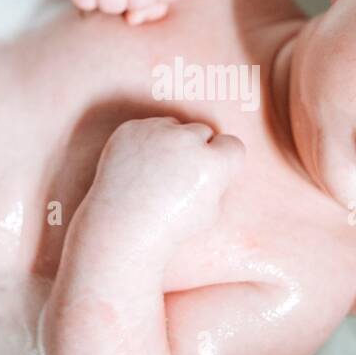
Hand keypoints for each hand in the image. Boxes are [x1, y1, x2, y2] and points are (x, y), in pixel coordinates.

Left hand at [84, 117, 244, 248]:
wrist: (122, 228)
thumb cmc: (169, 226)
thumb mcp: (210, 212)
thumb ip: (217, 181)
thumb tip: (217, 159)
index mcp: (212, 163)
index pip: (232, 145)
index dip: (222, 161)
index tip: (210, 173)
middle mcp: (185, 141)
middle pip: (203, 131)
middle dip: (196, 149)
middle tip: (179, 176)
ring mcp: (155, 131)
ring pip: (174, 126)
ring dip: (171, 142)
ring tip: (156, 172)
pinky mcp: (130, 129)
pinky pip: (147, 128)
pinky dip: (145, 143)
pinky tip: (138, 168)